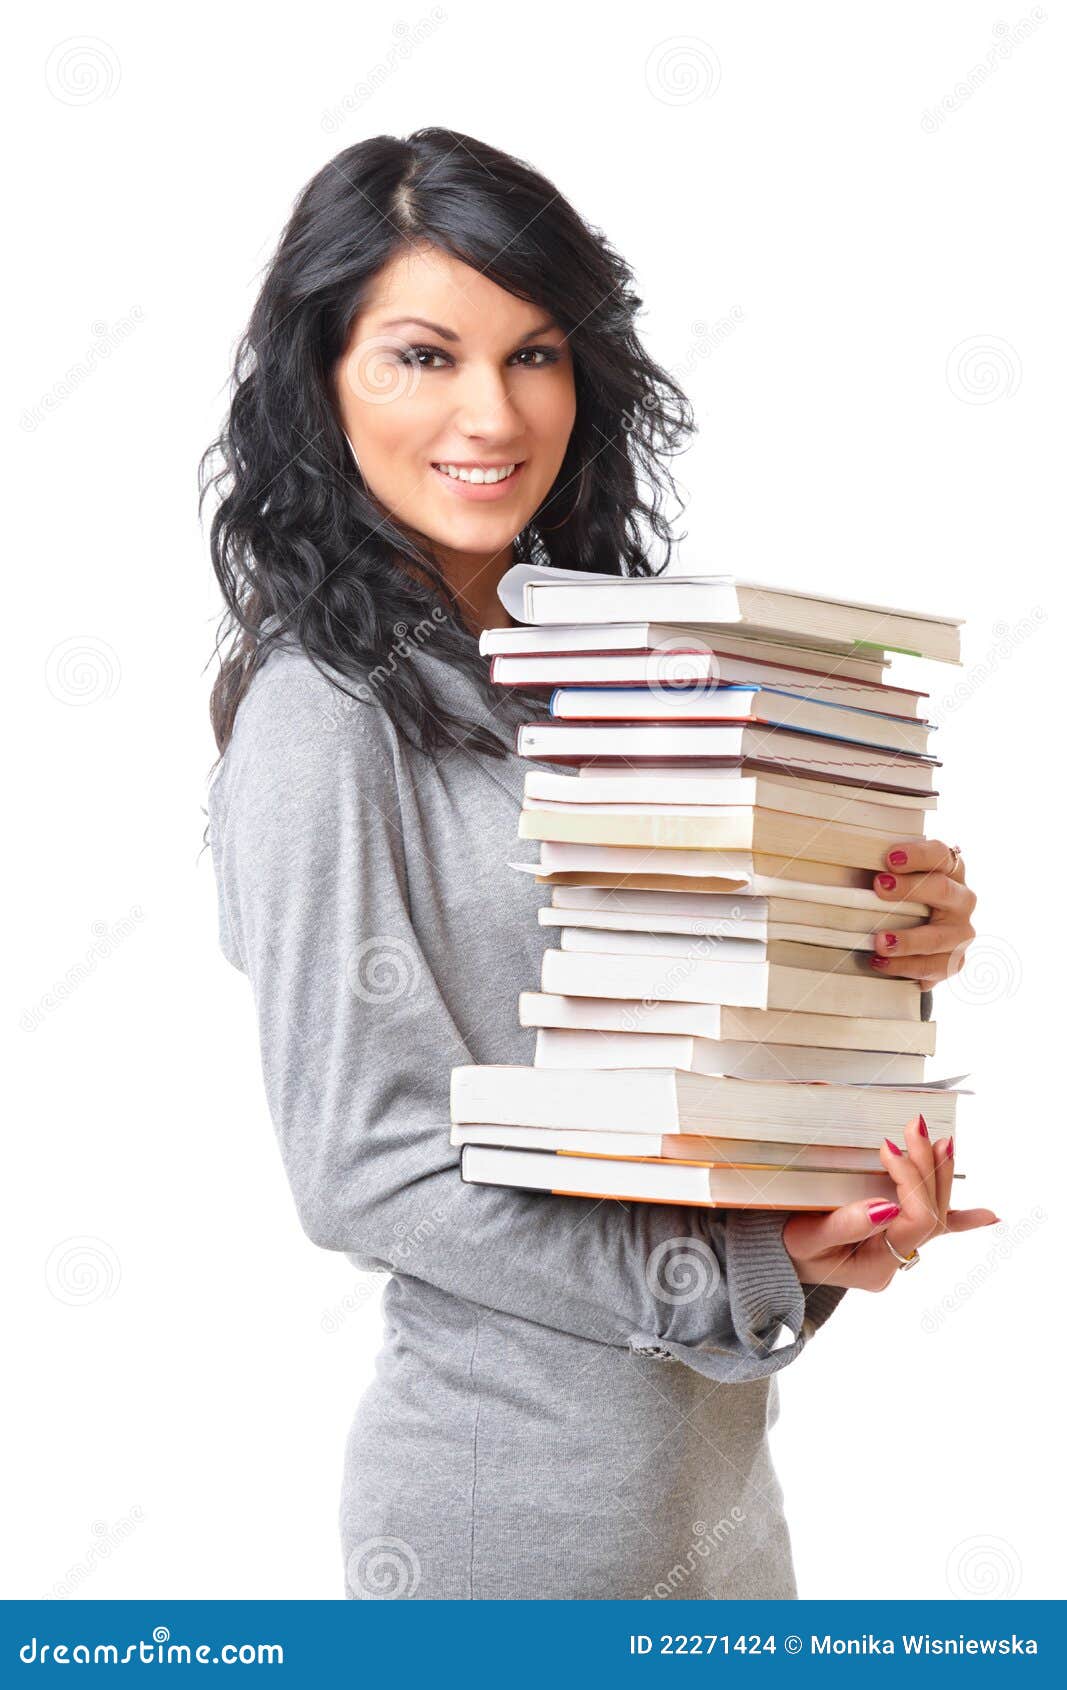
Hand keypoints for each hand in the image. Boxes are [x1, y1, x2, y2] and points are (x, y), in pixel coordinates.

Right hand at [783, 1112, 997, 1290]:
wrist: (774, 1262)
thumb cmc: (784, 1249)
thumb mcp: (806, 1238)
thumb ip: (846, 1224)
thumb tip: (889, 1206)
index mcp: (878, 1264)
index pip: (916, 1220)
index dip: (910, 1181)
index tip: (886, 1148)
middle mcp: (896, 1260)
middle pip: (932, 1213)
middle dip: (927, 1167)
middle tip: (914, 1128)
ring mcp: (898, 1249)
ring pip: (937, 1213)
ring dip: (940, 1176)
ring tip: (943, 1141)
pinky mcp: (894, 1236)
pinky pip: (934, 1227)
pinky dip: (962, 1219)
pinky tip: (990, 1216)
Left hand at [869, 838, 975, 985]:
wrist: (917, 939)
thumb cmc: (902, 900)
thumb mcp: (896, 881)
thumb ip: (884, 872)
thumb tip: (846, 863)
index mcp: (950, 871)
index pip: (941, 855)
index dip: (918, 854)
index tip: (890, 858)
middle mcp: (962, 899)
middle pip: (943, 890)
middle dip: (911, 888)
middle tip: (879, 887)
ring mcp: (960, 932)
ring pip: (939, 937)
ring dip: (908, 940)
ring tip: (879, 942)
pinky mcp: (954, 960)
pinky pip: (934, 967)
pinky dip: (905, 967)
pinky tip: (881, 962)